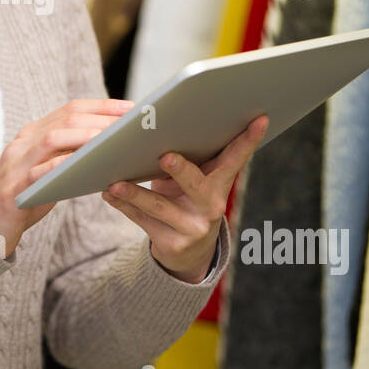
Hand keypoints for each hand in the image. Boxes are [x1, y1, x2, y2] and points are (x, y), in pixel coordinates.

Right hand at [0, 98, 136, 258]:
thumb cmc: (24, 198)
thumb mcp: (47, 172)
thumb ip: (70, 158)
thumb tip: (111, 153)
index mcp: (33, 134)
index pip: (71, 109)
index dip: (103, 106)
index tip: (132, 108)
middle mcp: (23, 142)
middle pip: (66, 118)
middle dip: (102, 117)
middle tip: (132, 123)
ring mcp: (16, 163)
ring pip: (54, 138)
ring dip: (87, 136)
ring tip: (115, 140)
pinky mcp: (13, 188)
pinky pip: (41, 171)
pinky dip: (65, 165)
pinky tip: (88, 166)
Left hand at [100, 115, 269, 282]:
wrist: (188, 250)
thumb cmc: (187, 199)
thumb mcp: (197, 180)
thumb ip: (193, 158)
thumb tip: (166, 121)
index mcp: (220, 185)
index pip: (236, 159)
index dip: (249, 139)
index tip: (260, 118)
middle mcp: (211, 207)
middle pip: (197, 186)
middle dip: (181, 171)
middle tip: (165, 156)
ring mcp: (192, 228)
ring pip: (161, 208)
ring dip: (136, 194)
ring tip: (115, 182)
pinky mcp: (172, 244)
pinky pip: (143, 222)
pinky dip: (124, 206)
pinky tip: (108, 193)